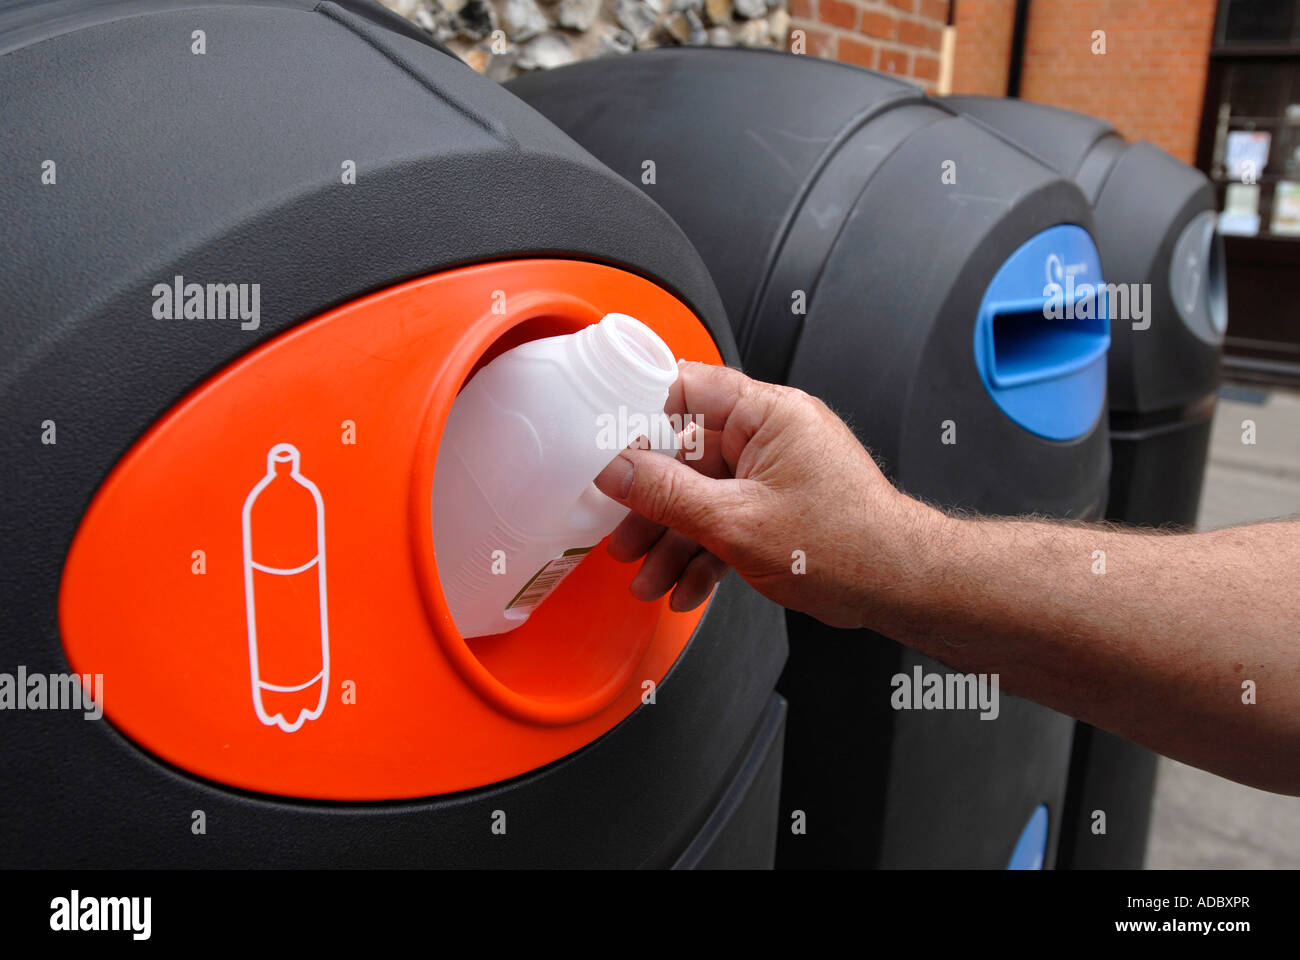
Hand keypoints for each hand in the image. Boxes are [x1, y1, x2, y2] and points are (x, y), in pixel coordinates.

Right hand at [594, 362, 931, 627]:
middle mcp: (772, 433)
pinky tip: (686, 588)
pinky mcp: (778, 505)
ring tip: (648, 578)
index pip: (687, 387)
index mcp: (768, 413)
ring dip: (673, 541)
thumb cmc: (848, 546)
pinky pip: (726, 519)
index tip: (605, 443)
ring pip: (703, 496)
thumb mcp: (736, 523)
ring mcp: (774, 471)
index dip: (640, 413)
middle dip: (652, 505)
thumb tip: (617, 471)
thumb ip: (667, 494)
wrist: (900, 586)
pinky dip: (704, 553)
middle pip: (687, 455)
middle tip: (622, 533)